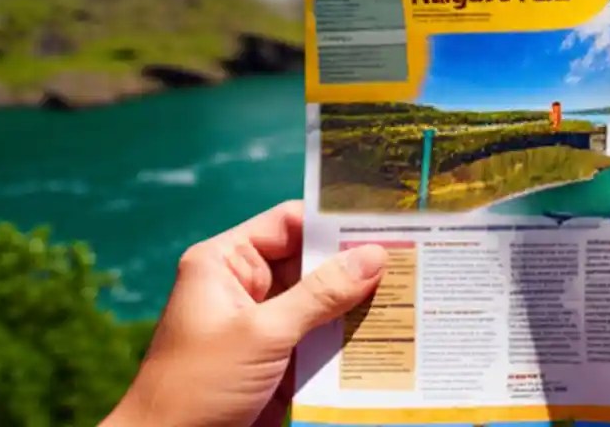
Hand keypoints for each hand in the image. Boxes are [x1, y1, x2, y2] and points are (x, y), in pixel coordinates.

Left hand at [102, 201, 387, 426]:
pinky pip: (319, 339)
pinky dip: (348, 339)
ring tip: (410, 295)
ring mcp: (261, 326)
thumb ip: (321, 293)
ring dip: (357, 305)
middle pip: (311, 263)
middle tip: (411, 261)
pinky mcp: (276, 360)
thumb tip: (374, 255)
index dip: (333, 223)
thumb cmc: (199, 385)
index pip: (289, 225)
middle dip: (355, 267)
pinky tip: (388, 335)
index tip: (384, 224)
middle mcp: (244, 288)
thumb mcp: (264, 333)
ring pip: (321, 303)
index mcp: (225, 264)